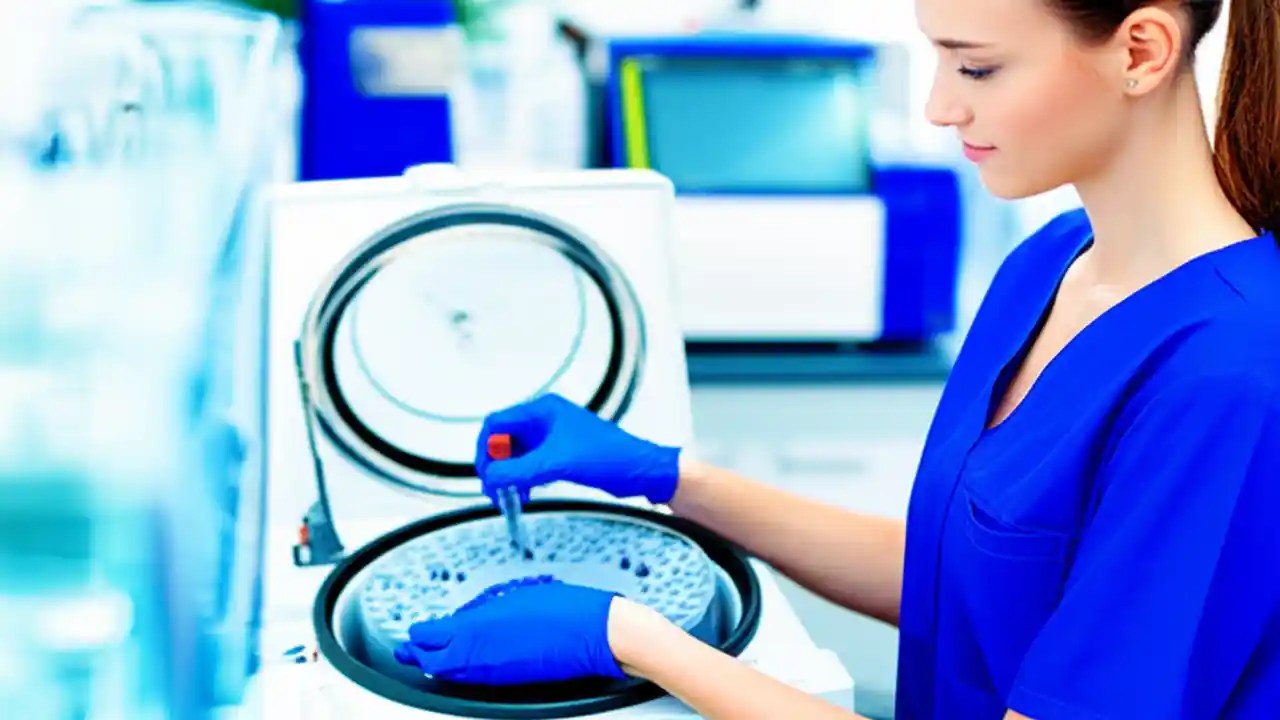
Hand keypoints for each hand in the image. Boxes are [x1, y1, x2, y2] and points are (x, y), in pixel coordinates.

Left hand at [393, 577, 626, 684]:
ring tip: (425, 659)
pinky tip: (459, 665)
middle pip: (434, 661)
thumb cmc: (561, 609)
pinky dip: (458, 670)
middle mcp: (478, 656)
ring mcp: (492, 672)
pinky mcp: (508, 681)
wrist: (593, 634)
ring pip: (451, 673)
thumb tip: (462, 623)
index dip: (418, 635)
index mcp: (475, 630)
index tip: (413, 632)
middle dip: (418, 654)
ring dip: (436, 664)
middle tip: (407, 650)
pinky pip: (472, 678)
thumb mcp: (512, 599)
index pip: (430, 637)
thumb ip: (481, 614)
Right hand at [474, 393, 680, 503]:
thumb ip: (519, 470)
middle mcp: (545, 420)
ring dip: (509, 474)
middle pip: (504, 439)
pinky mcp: (561, 454)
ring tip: (509, 497)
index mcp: (542, 411)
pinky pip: (531, 464)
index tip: (486, 474)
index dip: (487, 449)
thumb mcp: (556, 464)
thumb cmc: (609, 457)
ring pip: (517, 454)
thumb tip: (490, 477)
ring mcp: (553, 437)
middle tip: (495, 491)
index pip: (497, 424)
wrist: (640, 470)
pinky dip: (524, 478)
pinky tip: (526, 494)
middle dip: (496, 465)